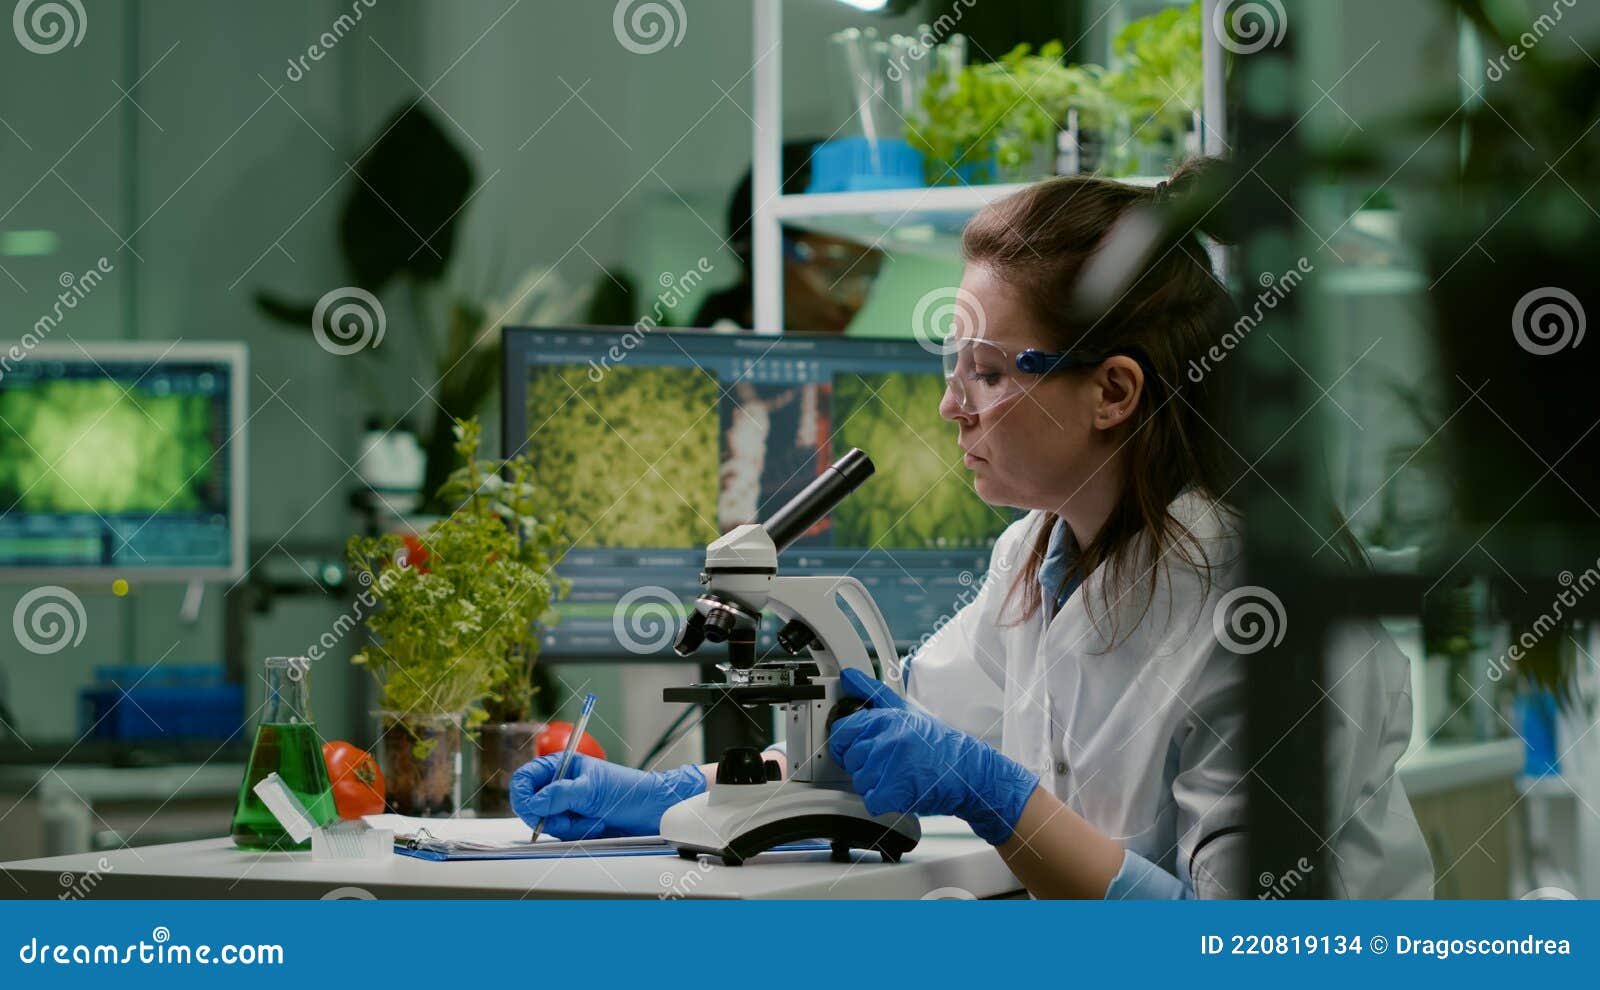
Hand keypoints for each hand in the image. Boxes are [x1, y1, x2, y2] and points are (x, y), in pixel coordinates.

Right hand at [510, 754, 704, 839]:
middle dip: (548, 815)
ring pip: (546, 824)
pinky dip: (577, 834)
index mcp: (561, 766)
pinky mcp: (575, 825)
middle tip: (566, 817)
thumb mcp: (591, 788)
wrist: (650, 811)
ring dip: (568, 826)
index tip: (531, 808)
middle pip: (530, 806)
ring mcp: (566, 807)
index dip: (522, 794)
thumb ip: (559, 794)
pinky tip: (595, 825)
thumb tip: (534, 803)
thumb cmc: (626, 789)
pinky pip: (562, 836)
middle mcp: (560, 786)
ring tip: (592, 818)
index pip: (525, 778)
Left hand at [828, 668, 1038, 844]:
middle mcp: (886, 739)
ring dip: (875, 785)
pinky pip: (871, 801)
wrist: (968, 772)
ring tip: (898, 776)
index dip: (847, 743)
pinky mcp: (894, 791)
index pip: (841, 731)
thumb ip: (872, 693)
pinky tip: (900, 791)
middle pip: (849, 759)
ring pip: (859, 781)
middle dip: (864, 765)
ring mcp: (889, 766)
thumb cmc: (938, 744)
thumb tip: (847, 676)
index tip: (858, 748)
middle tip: (887, 763)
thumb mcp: (905, 711)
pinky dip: (883, 802)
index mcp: (886, 718)